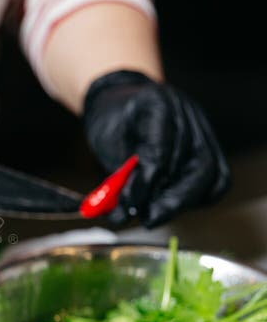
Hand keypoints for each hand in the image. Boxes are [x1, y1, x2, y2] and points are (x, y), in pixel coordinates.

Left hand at [83, 70, 229, 227]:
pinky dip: (199, 197)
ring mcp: (202, 127)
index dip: (146, 183)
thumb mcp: (105, 144)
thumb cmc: (112, 123)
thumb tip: (125, 211)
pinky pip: (217, 176)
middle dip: (173, 200)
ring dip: (183, 202)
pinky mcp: (209, 143)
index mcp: (156, 104)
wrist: (123, 103)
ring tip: (155, 214)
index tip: (130, 205)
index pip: (160, 150)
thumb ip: (119, 175)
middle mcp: (186, 113)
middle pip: (197, 164)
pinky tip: (174, 205)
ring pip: (210, 172)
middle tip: (148, 219)